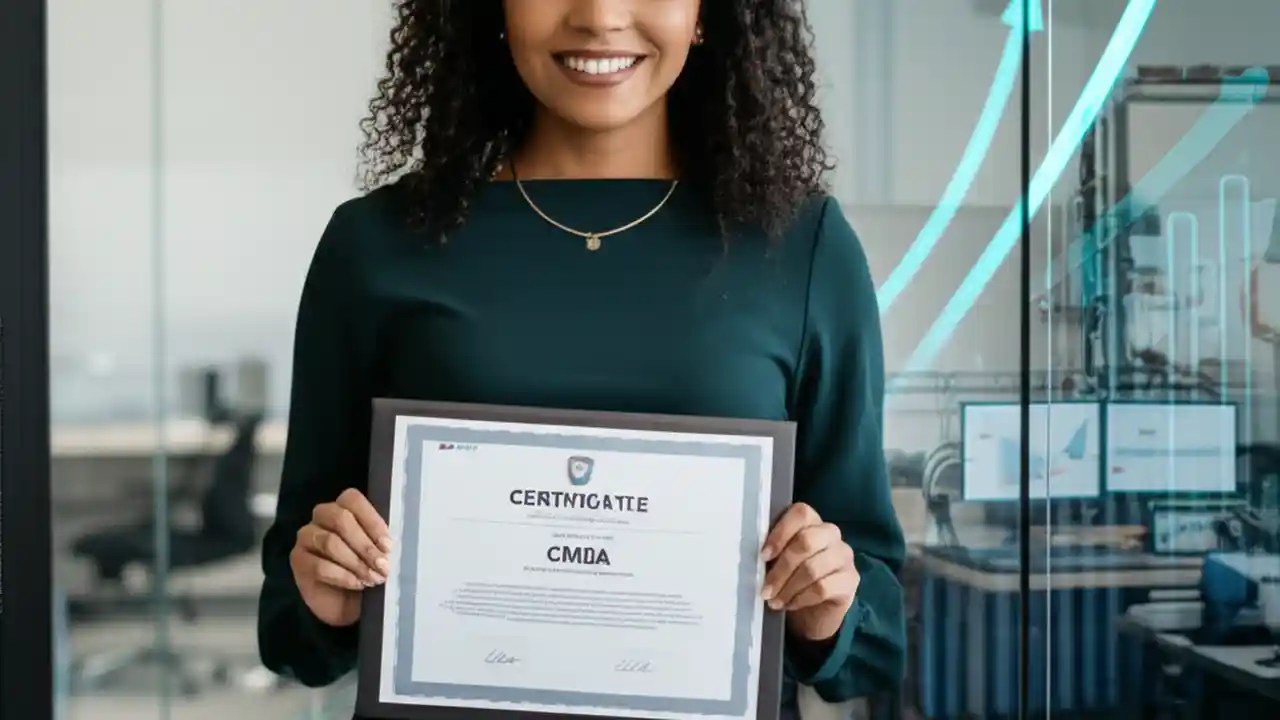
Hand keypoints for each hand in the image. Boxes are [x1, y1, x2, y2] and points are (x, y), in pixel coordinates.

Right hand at [290, 488, 390, 627]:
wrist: (345, 603)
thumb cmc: (365, 571)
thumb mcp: (378, 553)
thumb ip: (381, 542)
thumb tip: (388, 546)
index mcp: (344, 507)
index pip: (352, 499)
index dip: (372, 521)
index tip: (387, 546)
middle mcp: (322, 516)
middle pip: (340, 519)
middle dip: (365, 545)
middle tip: (382, 566)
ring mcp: (306, 536)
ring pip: (329, 542)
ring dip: (355, 562)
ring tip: (372, 578)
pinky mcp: (298, 560)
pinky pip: (318, 565)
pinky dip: (342, 576)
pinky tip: (357, 584)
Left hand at [760, 502, 858, 641]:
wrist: (813, 612)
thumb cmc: (791, 579)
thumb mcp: (777, 562)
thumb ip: (772, 552)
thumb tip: (757, 557)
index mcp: (812, 522)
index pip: (801, 513)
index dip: (780, 533)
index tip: (763, 556)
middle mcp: (831, 534)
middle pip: (806, 541)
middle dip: (781, 569)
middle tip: (766, 589)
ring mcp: (844, 556)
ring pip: (812, 568)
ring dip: (788, 588)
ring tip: (774, 601)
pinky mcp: (851, 580)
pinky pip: (822, 588)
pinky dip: (801, 598)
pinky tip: (790, 605)